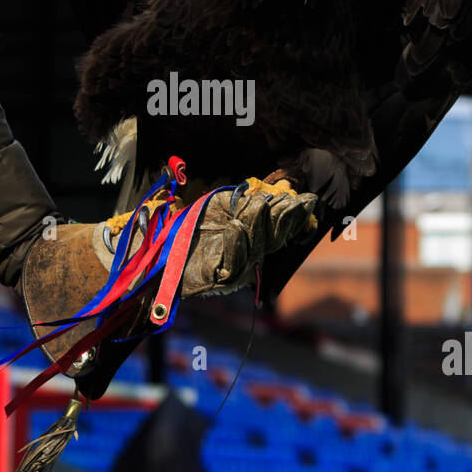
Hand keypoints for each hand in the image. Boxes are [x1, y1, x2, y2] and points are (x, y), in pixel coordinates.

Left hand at [179, 177, 316, 296]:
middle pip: (272, 237)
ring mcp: (237, 268)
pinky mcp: (220, 279)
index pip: (279, 227)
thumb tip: (270, 192)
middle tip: (292, 200)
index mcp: (254, 238)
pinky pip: (231, 262)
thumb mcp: (222, 205)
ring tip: (261, 203)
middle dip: (282, 217)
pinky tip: (236, 226)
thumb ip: (245, 201)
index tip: (306, 199)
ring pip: (254, 247)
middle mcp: (250, 255)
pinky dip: (235, 243)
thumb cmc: (194, 223)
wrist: (165, 248)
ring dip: (258, 224)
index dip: (293, 215)